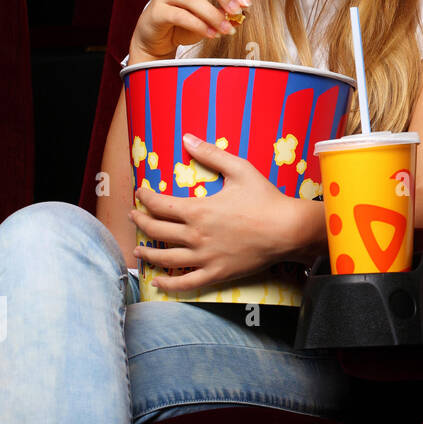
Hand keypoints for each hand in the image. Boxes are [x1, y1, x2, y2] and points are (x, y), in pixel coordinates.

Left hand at [129, 133, 304, 292]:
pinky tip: (157, 282)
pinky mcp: (217, 273)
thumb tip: (187, 138)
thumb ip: (211, 154)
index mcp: (198, 211)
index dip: (146, 197)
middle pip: (157, 231)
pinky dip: (168, 285)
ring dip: (148, 252)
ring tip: (139, 249)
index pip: (160, 205)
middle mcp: (195, 236)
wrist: (288, 229)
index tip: (141, 193)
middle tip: (134, 216)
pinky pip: (186, 283)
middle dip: (141, 221)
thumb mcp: (240, 169)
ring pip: (166, 258)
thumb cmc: (265, 198)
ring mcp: (205, 258)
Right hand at [130, 0, 251, 60]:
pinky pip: (180, 16)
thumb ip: (224, 12)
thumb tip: (241, 14)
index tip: (247, 3)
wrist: (158, 38)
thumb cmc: (185, 23)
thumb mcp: (209, 16)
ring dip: (213, 15)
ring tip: (226, 29)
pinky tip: (211, 34)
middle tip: (236, 11)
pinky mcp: (157, 11)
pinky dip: (199, 26)